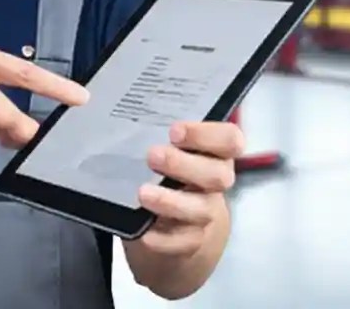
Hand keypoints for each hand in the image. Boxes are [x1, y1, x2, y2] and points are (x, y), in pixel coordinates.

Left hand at [132, 121, 243, 256]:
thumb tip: (119, 106)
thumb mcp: (171, 153)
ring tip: (142, 193)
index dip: (207, 135)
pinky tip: (143, 231)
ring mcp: (205, 214)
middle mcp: (215, 183)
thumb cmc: (170, 178)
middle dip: (184, 164)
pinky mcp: (191, 242)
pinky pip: (181, 242)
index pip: (230, 140)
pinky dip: (162, 238)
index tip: (174, 130)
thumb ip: (159, 134)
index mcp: (214, 155)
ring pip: (200, 209)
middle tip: (152, 156)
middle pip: (218, 174)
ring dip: (171, 201)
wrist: (178, 232)